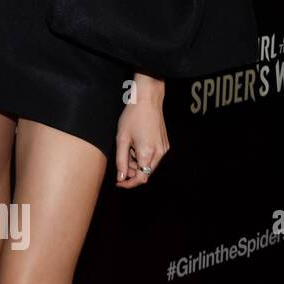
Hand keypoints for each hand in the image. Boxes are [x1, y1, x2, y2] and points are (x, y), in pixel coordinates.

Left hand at [115, 74, 168, 188]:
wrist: (148, 101)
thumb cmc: (132, 117)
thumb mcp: (122, 139)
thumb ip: (121, 161)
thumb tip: (121, 177)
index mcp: (148, 153)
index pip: (140, 179)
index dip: (128, 183)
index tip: (118, 182)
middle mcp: (159, 154)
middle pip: (145, 173)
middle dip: (132, 171)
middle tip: (121, 158)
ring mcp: (164, 149)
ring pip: (149, 166)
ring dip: (137, 163)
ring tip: (128, 147)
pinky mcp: (165, 144)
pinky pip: (153, 157)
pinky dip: (143, 156)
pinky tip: (136, 144)